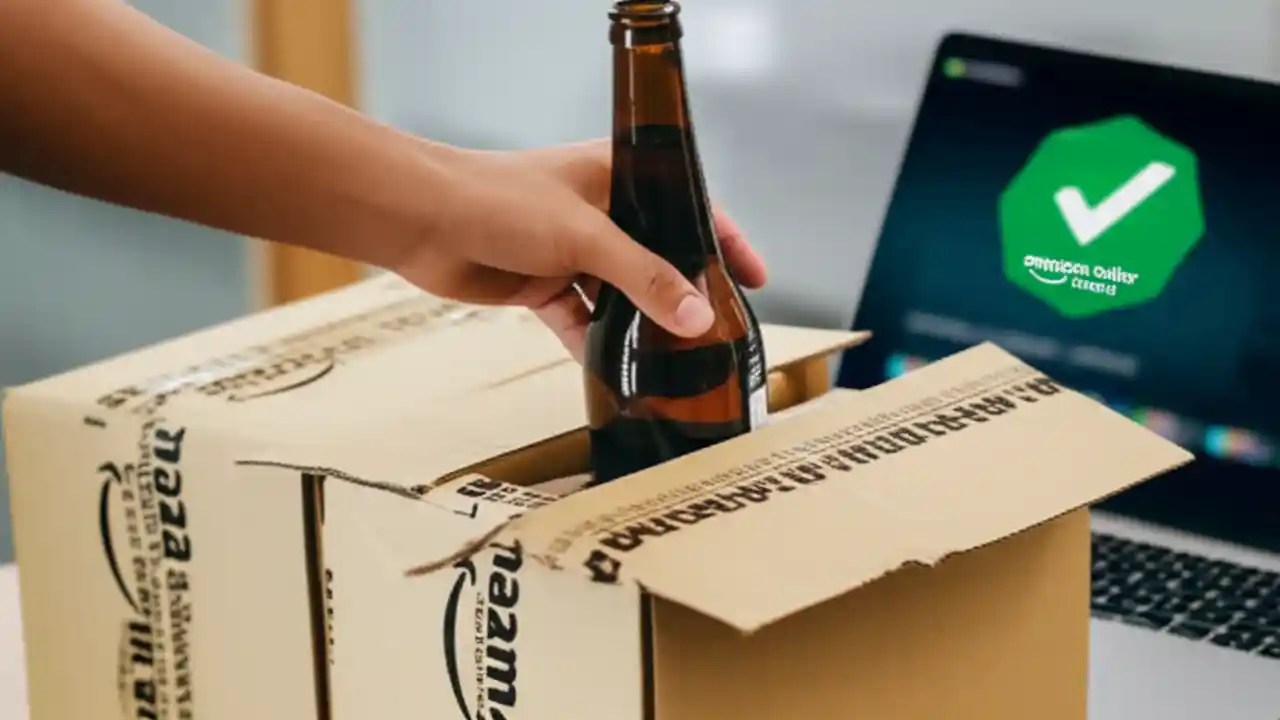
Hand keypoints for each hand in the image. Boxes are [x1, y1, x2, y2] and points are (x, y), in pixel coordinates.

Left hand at [391, 139, 767, 361]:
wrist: (421, 219)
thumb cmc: (500, 200)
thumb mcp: (587, 236)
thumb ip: (646, 278)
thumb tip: (699, 320)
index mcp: (617, 174)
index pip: (688, 203)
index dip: (725, 240)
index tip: (755, 279)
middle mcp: (599, 210)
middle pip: (657, 256)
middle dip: (685, 294)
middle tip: (719, 334)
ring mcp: (570, 250)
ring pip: (621, 293)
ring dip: (642, 325)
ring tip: (679, 365)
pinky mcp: (542, 284)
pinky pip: (582, 320)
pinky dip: (598, 344)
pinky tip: (620, 375)